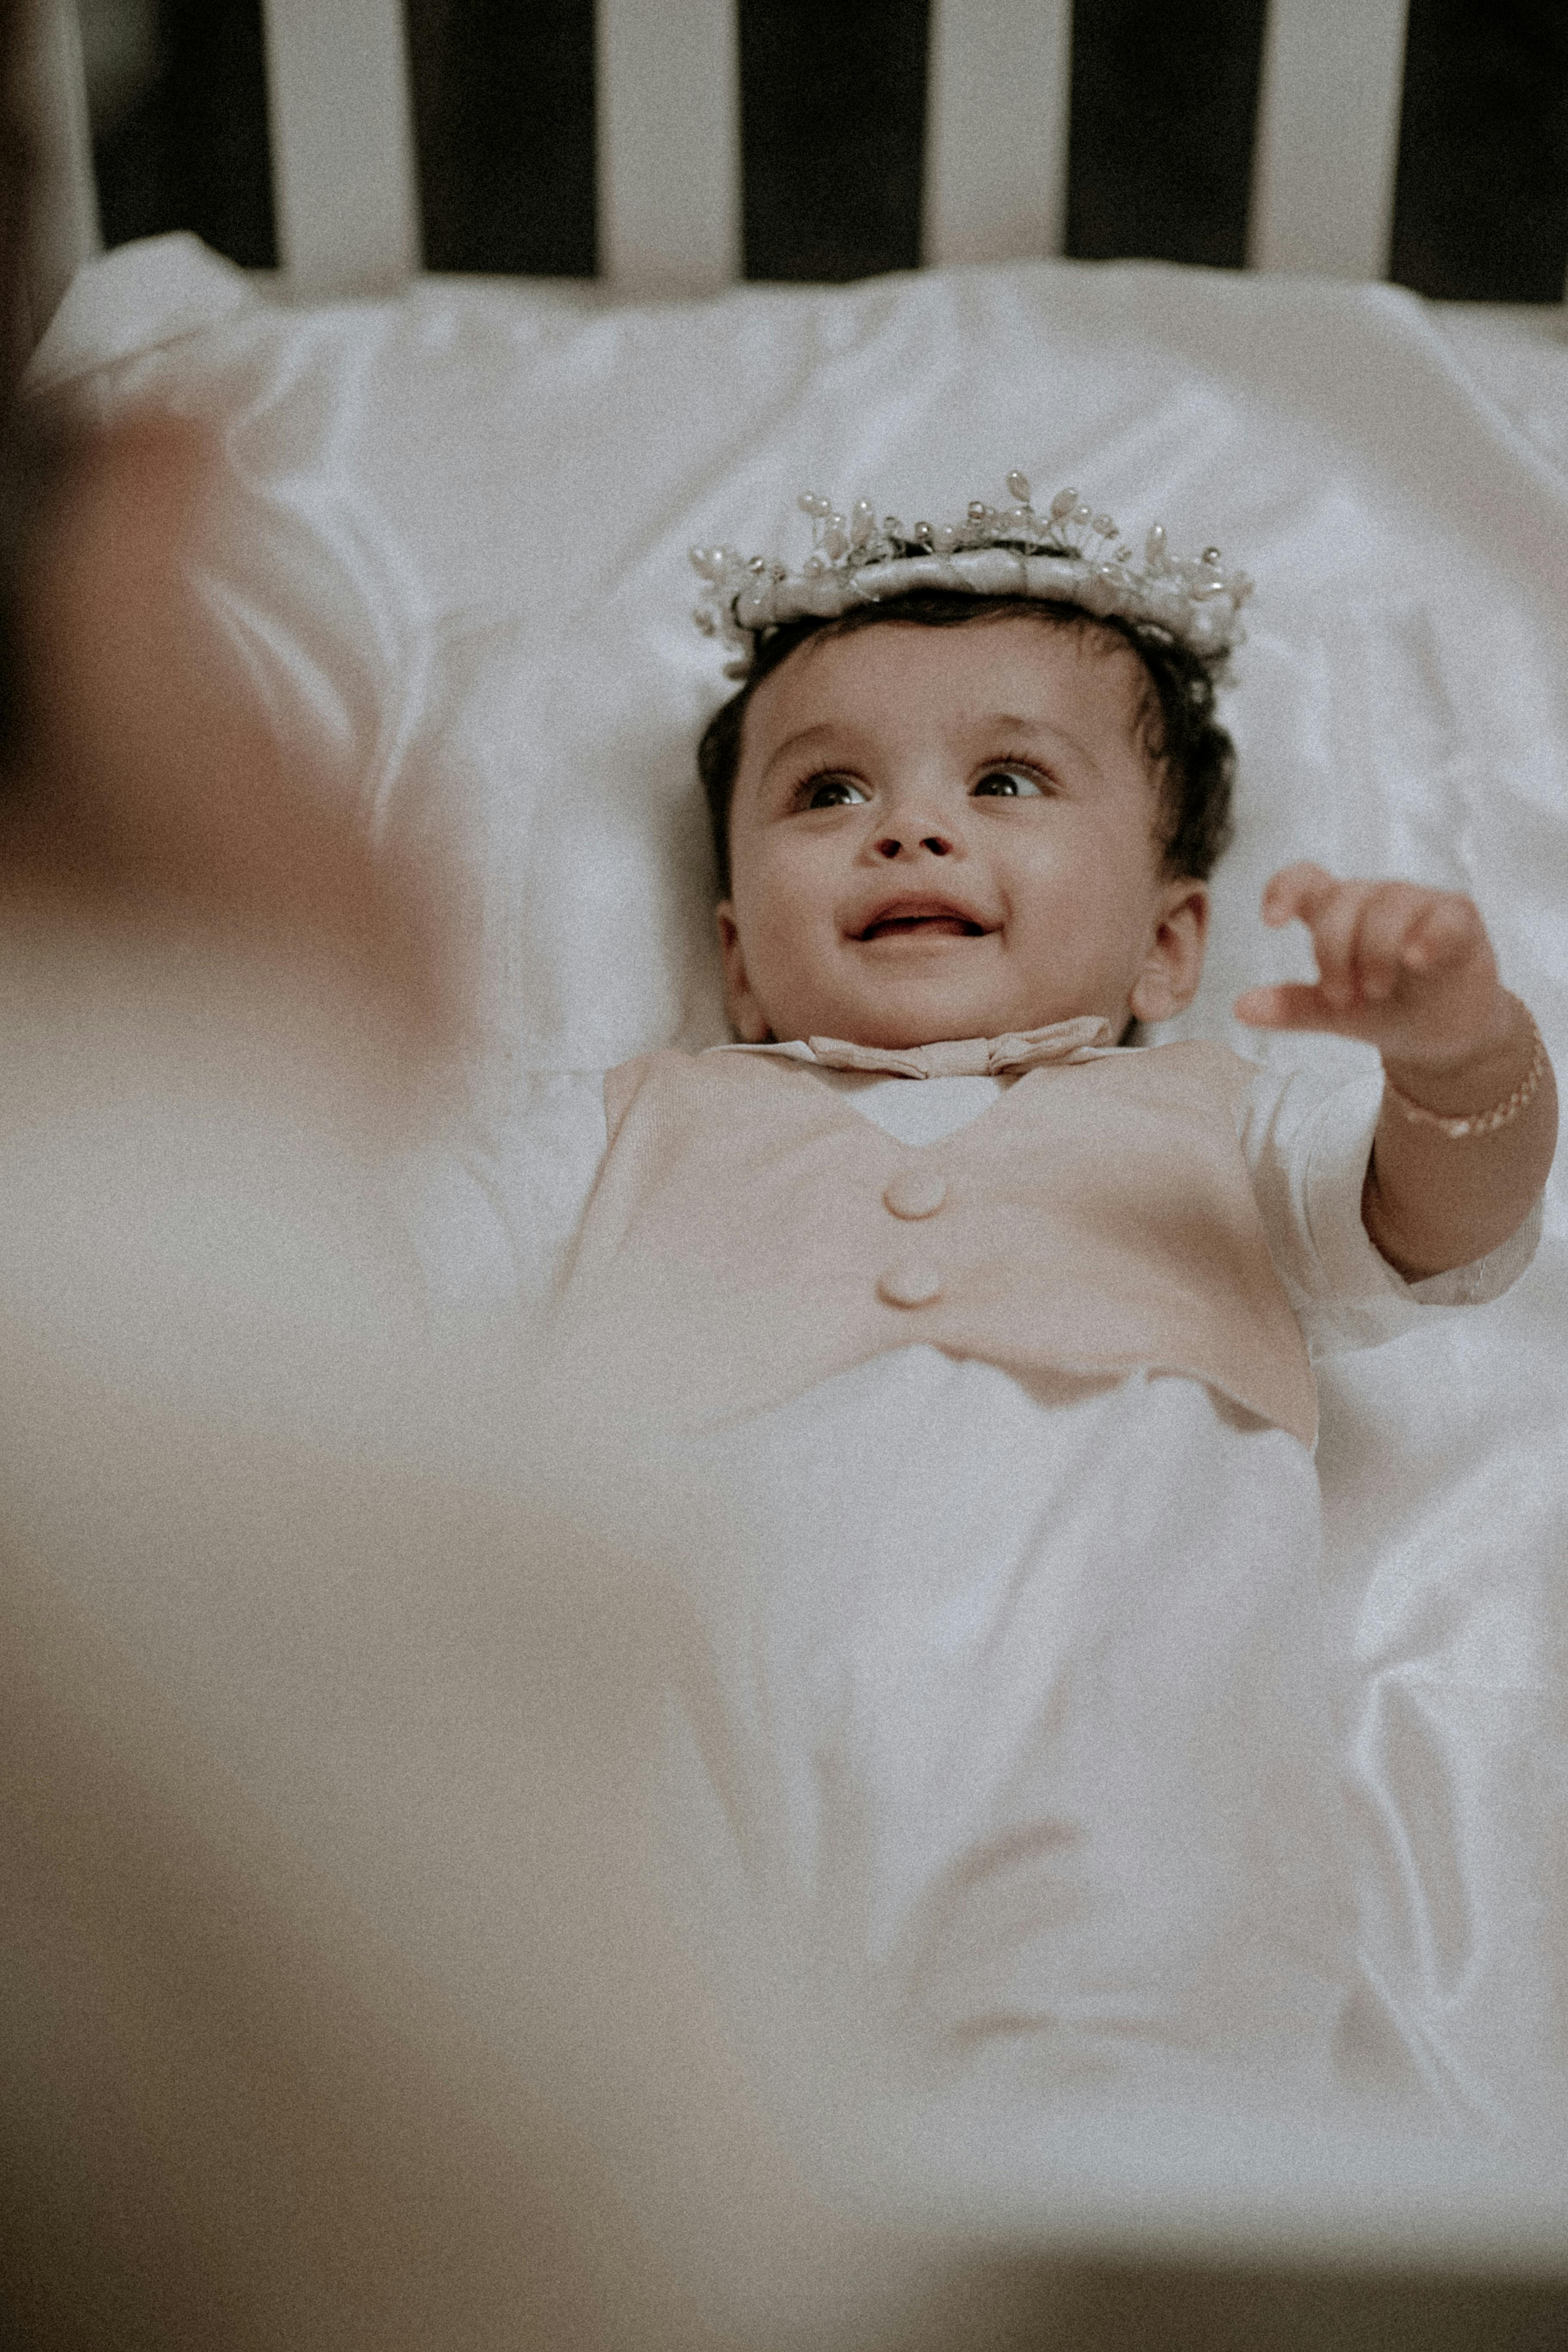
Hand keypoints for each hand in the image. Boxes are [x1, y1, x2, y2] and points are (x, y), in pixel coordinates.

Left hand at [1233, 862, 1512, 1074]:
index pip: (1305, 880)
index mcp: (1337, 915)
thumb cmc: (1386, 1010)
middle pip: (1341, 898)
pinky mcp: (1459, 918)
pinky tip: (1415, 960)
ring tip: (1377, 993)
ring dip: (1375, 951)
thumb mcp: (1334, 1013)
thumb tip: (1240, 1007)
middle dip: (1333, 950)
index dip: (1284, 889)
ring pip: (1388, 904)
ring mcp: (1419, 903)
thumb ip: (1292, 1006)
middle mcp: (1375, 900)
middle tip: (1341, 997)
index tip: (1271, 922)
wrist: (1444, 1036)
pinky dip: (1426, 937)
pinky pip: (1442, 916)